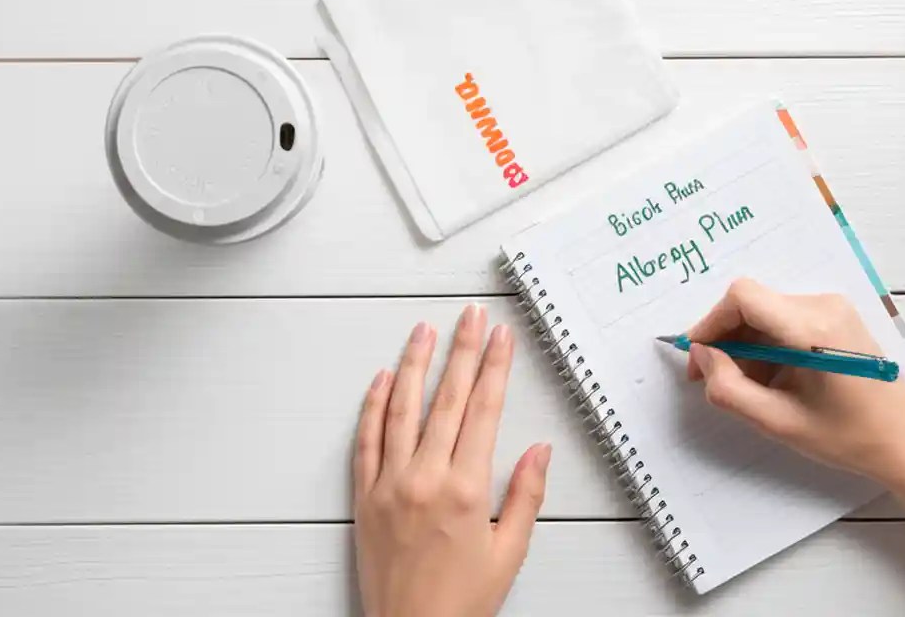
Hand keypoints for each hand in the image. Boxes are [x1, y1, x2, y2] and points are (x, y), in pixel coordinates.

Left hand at [354, 305, 551, 616]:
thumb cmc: (461, 602)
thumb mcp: (510, 551)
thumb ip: (525, 495)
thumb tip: (539, 450)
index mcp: (466, 489)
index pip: (483, 410)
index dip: (494, 368)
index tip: (500, 337)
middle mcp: (425, 478)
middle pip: (446, 399)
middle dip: (461, 351)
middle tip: (470, 316)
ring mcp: (390, 485)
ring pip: (401, 409)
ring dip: (414, 364)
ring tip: (424, 331)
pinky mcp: (365, 498)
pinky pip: (366, 441)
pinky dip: (373, 407)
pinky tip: (382, 380)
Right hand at [686, 278, 904, 485]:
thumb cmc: (848, 437)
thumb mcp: (779, 422)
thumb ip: (729, 389)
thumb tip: (702, 356)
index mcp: (812, 328)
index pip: (742, 297)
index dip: (711, 323)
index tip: (698, 359)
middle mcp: (824, 305)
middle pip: (752, 304)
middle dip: (727, 340)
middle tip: (715, 381)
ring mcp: (834, 308)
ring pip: (767, 313)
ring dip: (747, 346)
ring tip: (751, 388)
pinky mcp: (838, 317)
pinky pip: (786, 319)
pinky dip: (769, 345)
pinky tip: (774, 380)